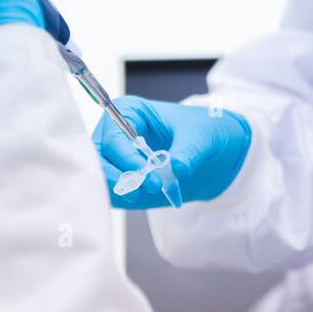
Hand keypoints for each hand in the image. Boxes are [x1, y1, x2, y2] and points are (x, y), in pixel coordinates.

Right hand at [93, 97, 251, 208]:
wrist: (215, 153)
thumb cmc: (204, 131)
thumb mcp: (202, 137)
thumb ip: (188, 152)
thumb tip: (178, 167)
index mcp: (129, 112)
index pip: (114, 136)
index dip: (126, 158)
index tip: (146, 176)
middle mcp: (116, 134)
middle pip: (97, 158)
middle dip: (114, 176)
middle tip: (140, 190)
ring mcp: (117, 158)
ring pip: (99, 177)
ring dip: (117, 189)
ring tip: (141, 195)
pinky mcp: (123, 179)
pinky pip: (110, 191)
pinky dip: (119, 198)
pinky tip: (136, 199)